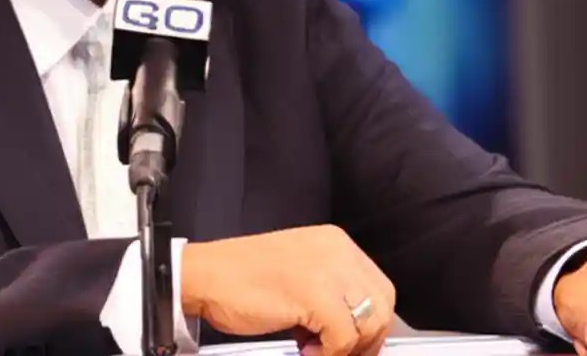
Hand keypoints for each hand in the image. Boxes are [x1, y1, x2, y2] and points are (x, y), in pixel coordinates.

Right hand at [181, 225, 395, 355]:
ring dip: (347, 349)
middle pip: (383, 305)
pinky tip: (305, 350)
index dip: (371, 324)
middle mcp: (336, 250)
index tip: (356, 345)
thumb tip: (355, 330)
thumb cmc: (241, 279)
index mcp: (335, 243)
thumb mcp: (299, 274)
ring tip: (316, 351)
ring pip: (370, 322)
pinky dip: (329, 354)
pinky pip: (344, 337)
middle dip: (367, 341)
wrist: (203, 276)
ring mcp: (326, 269)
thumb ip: (329, 290)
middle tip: (339, 354)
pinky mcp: (314, 293)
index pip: (379, 288)